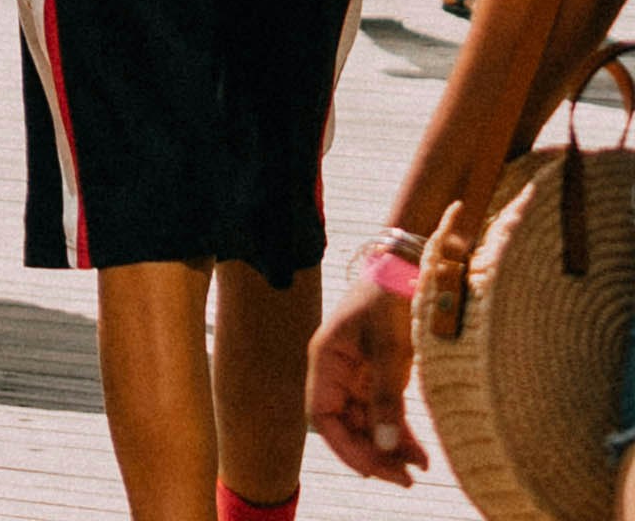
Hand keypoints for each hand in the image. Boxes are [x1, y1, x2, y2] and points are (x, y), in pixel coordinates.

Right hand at [308, 283, 426, 484]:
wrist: (409, 265)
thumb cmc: (390, 297)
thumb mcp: (388, 347)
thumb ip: (384, 396)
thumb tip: (383, 447)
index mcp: (325, 359)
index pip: (322, 416)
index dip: (345, 447)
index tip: (375, 469)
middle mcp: (336, 372)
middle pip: (346, 426)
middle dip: (373, 455)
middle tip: (406, 478)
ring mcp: (358, 376)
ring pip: (367, 426)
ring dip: (389, 449)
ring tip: (420, 468)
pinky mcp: (379, 377)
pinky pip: (384, 415)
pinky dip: (399, 435)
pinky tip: (420, 454)